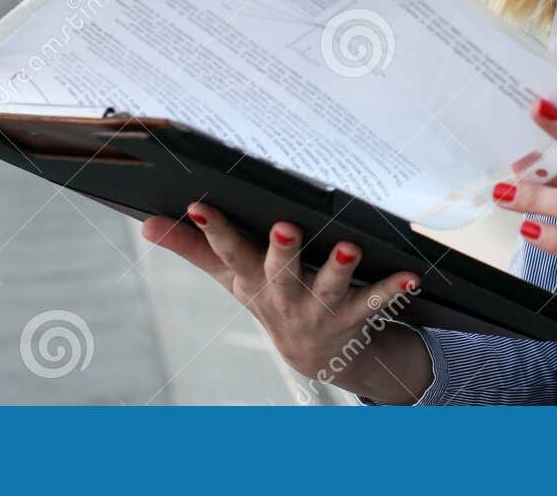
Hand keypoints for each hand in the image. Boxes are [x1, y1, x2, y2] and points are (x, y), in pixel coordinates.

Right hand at [138, 204, 432, 401]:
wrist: (315, 353)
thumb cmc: (269, 295)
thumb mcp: (231, 276)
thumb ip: (193, 248)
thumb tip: (146, 224)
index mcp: (253, 278)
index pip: (228, 252)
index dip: (212, 230)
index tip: (199, 204)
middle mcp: (284, 295)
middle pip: (281, 270)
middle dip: (282, 250)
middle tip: (286, 226)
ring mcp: (321, 307)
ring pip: (330, 287)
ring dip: (339, 269)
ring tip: (348, 249)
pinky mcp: (356, 314)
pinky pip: (376, 302)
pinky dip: (393, 289)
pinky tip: (410, 275)